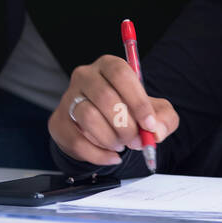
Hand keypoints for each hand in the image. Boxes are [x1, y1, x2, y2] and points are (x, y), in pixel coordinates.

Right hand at [49, 54, 178, 165]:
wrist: (102, 128)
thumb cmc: (129, 112)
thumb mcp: (154, 112)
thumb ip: (163, 118)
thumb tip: (156, 131)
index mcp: (109, 65)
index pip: (121, 74)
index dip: (137, 100)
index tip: (149, 124)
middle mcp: (85, 76)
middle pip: (105, 97)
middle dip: (126, 125)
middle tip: (137, 141)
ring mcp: (68, 98)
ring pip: (88, 117)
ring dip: (111, 138)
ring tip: (121, 145)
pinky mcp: (58, 122)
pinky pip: (76, 140)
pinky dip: (98, 154)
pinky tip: (111, 157)